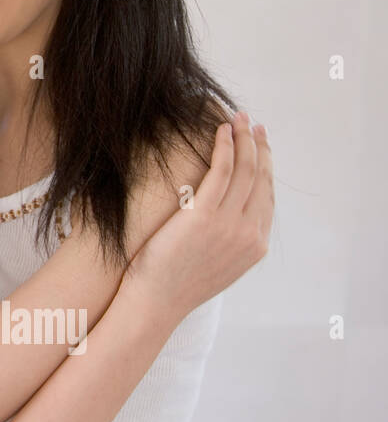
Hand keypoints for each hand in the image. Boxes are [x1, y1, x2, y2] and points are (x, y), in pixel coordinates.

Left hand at [123, 111, 273, 318]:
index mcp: (255, 246)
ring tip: (237, 118)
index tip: (261, 147)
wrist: (155, 302)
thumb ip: (226, 241)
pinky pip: (221, 170)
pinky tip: (221, 131)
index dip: (266, 168)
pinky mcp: (205, 214)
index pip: (267, 197)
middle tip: (253, 124)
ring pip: (245, 170)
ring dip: (244, 139)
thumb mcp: (214, 264)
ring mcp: (230, 224)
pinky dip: (224, 146)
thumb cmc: (173, 284)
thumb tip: (219, 220)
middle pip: (261, 179)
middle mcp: (250, 233)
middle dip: (259, 147)